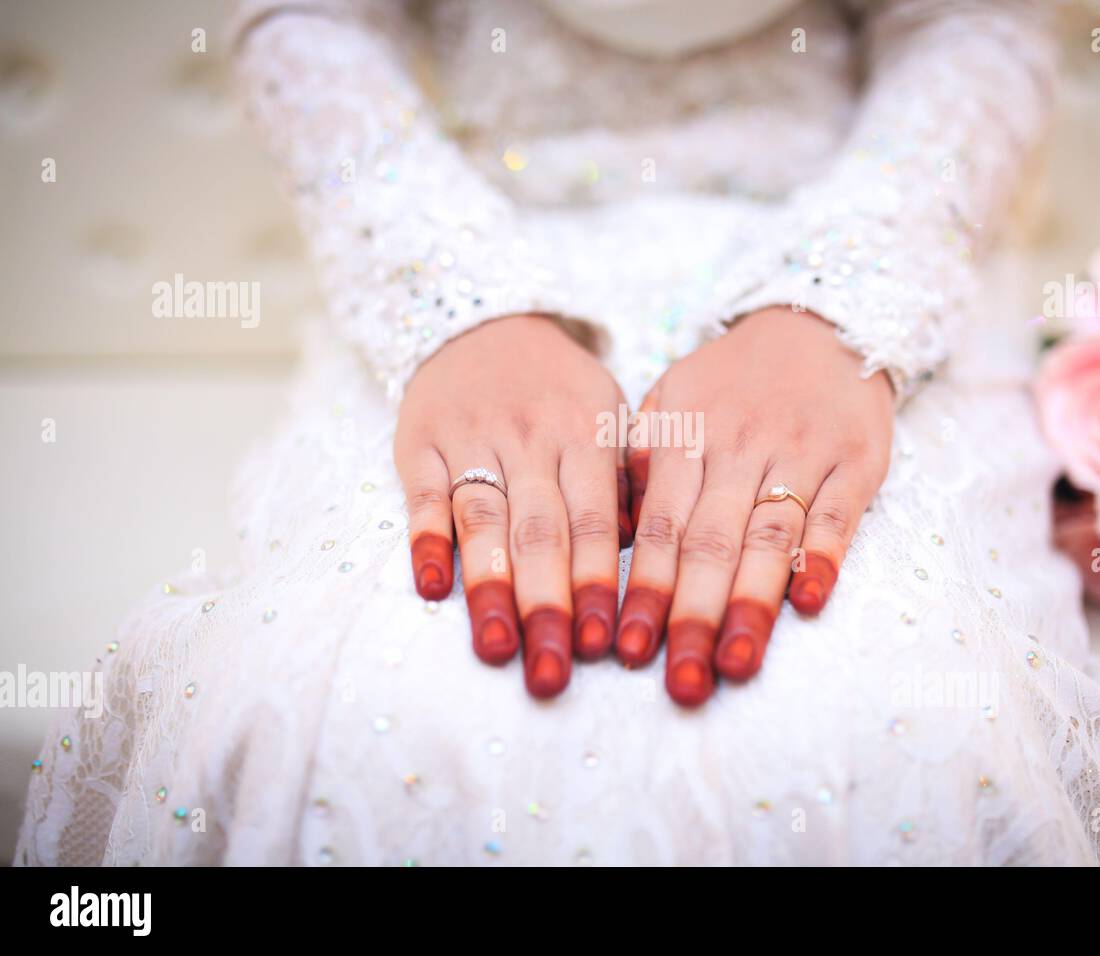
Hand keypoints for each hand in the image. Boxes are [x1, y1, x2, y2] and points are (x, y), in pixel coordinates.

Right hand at [395, 315, 630, 697]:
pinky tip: (430, 587)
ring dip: (489, 589)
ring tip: (497, 651)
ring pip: (483, 523)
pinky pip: (423, 497)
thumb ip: (624, 481)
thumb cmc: (559, 390)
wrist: (484, 323)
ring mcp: (471, 439)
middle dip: (547, 606)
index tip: (601, 645)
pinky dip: (425, 540)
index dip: (597, 584)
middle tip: (551, 676)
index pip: (594, 521)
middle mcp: (530, 437)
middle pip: (539, 533)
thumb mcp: (608, 416)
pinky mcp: (419, 443)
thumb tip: (640, 553)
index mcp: (586, 433)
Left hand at [617, 306, 893, 705]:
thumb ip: (640, 456)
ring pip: (772, 535)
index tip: (627, 650)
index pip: (659, 525)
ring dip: (753, 604)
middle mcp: (741, 445)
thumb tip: (609, 527)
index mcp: (687, 435)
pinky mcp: (856, 459)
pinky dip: (826, 556)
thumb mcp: (672, 397)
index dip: (643, 590)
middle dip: (692, 616)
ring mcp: (801, 451)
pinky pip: (839, 512)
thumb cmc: (734, 380)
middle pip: (711, 541)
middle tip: (680, 684)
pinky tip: (810, 602)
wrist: (821, 324)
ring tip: (736, 664)